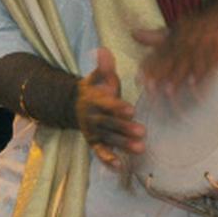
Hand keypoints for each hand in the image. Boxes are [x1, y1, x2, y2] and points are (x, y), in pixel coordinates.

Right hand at [75, 49, 145, 169]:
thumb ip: (104, 67)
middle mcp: (92, 117)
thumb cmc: (95, 89)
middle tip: (143, 132)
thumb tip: (104, 50)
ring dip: (123, 145)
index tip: (131, 110)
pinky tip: (120, 166)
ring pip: (109, 139)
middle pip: (109, 124)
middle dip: (125, 128)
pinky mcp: (93, 142)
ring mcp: (92, 131)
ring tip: (141, 149)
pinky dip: (108, 160)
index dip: (118, 107)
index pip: (107, 104)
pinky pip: (100, 152)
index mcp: (94, 100)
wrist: (74, 105)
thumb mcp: (99, 77)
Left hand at [134, 6, 217, 95]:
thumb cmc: (202, 24)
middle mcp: (189, 37)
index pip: (160, 52)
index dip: (150, 66)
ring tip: (169, 92)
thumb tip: (133, 34)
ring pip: (189, 62)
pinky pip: (210, 64)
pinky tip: (195, 85)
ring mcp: (205, 43)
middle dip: (161, 74)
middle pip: (172, 58)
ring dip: (179, 77)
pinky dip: (203, 75)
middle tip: (150, 90)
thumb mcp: (178, 28)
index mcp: (177, 33)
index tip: (139, 80)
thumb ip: (156, 36)